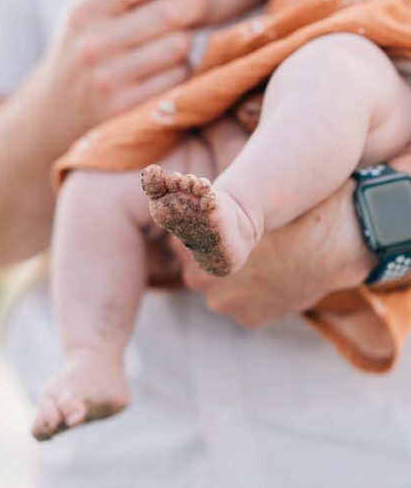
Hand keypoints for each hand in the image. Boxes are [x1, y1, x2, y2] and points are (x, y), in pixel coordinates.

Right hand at [48, 0, 215, 131]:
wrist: (56, 107)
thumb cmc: (81, 39)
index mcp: (82, 9)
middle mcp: (91, 43)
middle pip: (173, 11)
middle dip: (191, 4)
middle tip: (192, 5)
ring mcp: (106, 79)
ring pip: (179, 45)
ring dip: (183, 40)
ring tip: (166, 41)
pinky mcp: (123, 108)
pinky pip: (177, 78)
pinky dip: (179, 71)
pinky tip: (161, 69)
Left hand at [176, 177, 374, 328]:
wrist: (329, 238)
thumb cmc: (280, 206)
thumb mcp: (237, 187)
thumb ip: (200, 187)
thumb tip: (158, 169)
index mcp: (187, 245)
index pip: (185, 243)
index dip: (205, 236)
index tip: (224, 231)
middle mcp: (197, 279)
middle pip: (201, 271)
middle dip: (216, 261)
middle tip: (248, 247)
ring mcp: (224, 302)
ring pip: (224, 293)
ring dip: (236, 284)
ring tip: (265, 263)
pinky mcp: (248, 318)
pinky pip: (248, 309)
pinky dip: (259, 299)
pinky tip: (275, 279)